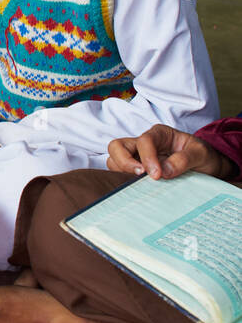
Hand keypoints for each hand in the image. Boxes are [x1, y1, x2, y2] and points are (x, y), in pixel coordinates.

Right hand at [107, 124, 233, 180]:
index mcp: (159, 134)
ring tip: (139, 183)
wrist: (207, 167)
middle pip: (117, 146)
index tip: (157, 175)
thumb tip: (164, 171)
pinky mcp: (136, 171)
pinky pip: (119, 173)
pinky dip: (122, 180)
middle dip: (124, 161)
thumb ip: (183, 160)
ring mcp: (137, 157)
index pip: (144, 141)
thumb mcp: (201, 154)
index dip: (147, 158)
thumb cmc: (203, 156)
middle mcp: (144, 143)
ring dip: (121, 172)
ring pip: (114, 160)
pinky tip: (137, 188)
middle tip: (140, 176)